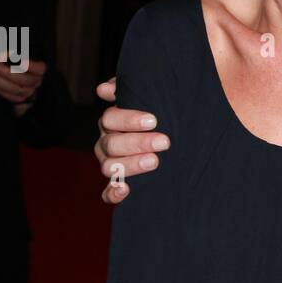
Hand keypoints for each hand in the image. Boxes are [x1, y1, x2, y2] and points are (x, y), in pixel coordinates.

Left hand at [0, 57, 45, 115]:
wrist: (13, 76)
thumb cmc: (13, 61)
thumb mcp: (15, 54)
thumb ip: (11, 53)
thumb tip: (7, 53)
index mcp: (38, 70)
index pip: (39, 69)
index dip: (31, 66)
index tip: (20, 61)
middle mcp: (36, 81)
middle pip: (26, 80)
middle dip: (9, 73)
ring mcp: (28, 91)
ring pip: (16, 90)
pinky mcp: (19, 98)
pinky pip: (9, 96)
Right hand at [95, 76, 169, 203]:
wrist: (176, 141)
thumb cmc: (162, 115)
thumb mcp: (152, 98)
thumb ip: (133, 89)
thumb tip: (104, 89)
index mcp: (112, 122)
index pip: (111, 119)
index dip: (129, 120)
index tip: (154, 120)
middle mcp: (108, 143)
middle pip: (111, 144)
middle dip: (138, 142)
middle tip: (164, 142)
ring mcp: (111, 164)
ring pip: (108, 167)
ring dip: (130, 165)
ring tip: (154, 162)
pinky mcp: (117, 185)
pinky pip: (107, 192)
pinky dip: (112, 193)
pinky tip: (125, 190)